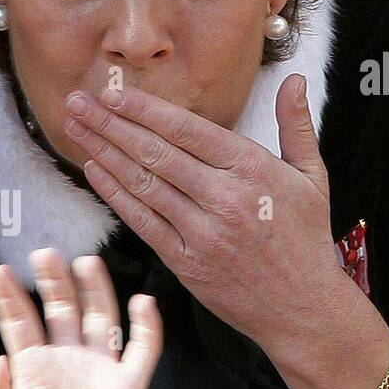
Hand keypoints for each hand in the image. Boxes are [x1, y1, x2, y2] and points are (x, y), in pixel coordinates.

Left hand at [0, 247, 161, 388]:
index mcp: (32, 366)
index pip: (19, 322)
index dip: (8, 297)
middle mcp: (66, 359)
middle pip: (60, 309)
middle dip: (53, 282)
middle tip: (44, 254)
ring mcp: (98, 369)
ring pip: (99, 317)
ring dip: (94, 290)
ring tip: (85, 262)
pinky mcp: (127, 385)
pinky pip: (142, 350)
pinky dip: (147, 326)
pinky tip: (143, 302)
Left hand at [64, 74, 346, 353]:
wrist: (303, 309)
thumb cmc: (305, 239)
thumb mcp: (312, 177)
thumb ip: (296, 126)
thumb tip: (294, 79)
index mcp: (252, 169)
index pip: (187, 130)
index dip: (145, 110)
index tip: (113, 93)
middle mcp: (224, 198)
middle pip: (155, 153)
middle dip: (111, 124)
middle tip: (78, 102)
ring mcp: (202, 232)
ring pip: (143, 184)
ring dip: (103, 153)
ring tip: (75, 129)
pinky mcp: (186, 262)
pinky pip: (142, 221)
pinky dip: (115, 194)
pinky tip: (94, 170)